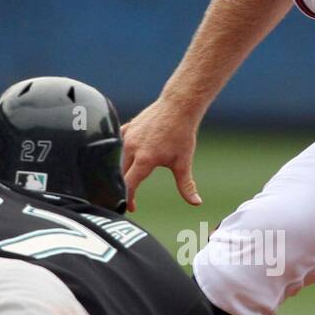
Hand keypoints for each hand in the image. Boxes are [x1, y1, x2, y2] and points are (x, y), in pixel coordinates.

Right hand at [121, 95, 201, 211]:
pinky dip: (120, 152)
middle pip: (122, 174)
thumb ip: (186, 186)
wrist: (178, 106)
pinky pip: (118, 144)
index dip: (128, 198)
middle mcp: (132, 147)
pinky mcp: (127, 127)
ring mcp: (127, 136)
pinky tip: (125, 157)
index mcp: (145, 159)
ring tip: (128, 179)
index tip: (131, 207)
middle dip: (125, 186)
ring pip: (119, 159)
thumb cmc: (182, 134)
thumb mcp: (183, 163)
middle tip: (130, 196)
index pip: (129, 185)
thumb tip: (196, 203)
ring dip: (123, 170)